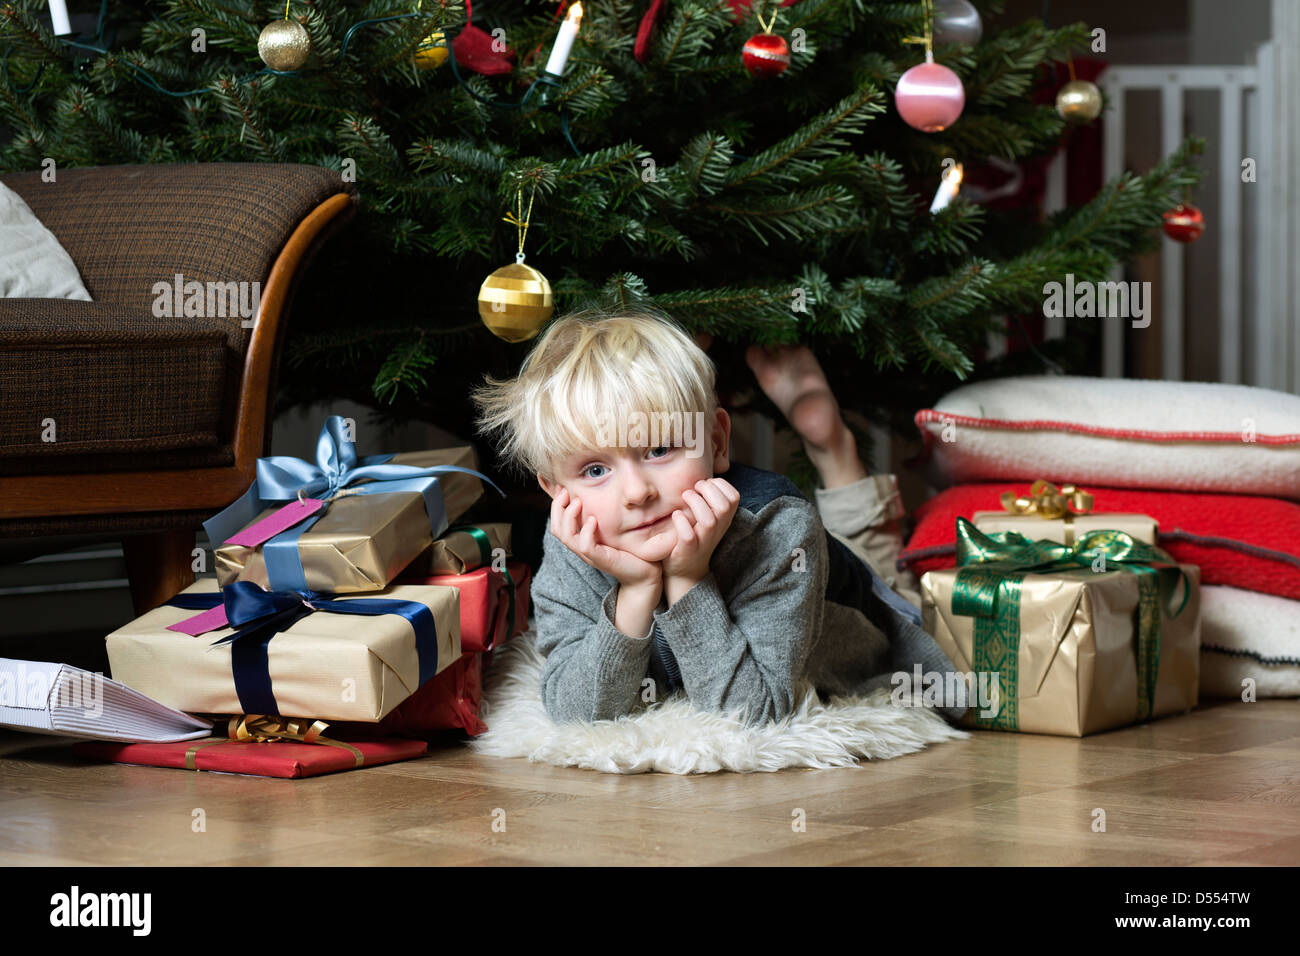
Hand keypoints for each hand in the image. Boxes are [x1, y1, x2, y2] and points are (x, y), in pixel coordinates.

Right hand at [550, 486, 668, 589]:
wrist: (646, 574)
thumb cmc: (631, 549)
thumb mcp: (614, 528)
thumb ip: (606, 514)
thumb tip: (603, 494)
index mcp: (582, 540)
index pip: (558, 523)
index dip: (556, 506)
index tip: (563, 488)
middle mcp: (582, 547)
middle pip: (557, 529)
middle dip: (557, 508)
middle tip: (565, 491)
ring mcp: (590, 555)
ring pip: (566, 537)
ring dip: (569, 517)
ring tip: (578, 502)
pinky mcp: (601, 559)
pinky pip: (585, 546)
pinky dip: (586, 532)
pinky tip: (593, 520)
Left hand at [661, 478, 738, 583]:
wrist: (685, 570)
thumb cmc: (693, 536)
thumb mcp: (706, 516)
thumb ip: (707, 498)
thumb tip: (700, 474)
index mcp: (724, 519)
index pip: (734, 496)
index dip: (719, 485)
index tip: (703, 484)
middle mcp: (718, 529)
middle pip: (724, 505)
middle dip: (707, 490)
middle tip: (693, 490)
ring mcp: (704, 541)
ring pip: (709, 520)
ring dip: (695, 503)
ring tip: (683, 499)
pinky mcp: (688, 550)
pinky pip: (689, 535)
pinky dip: (681, 522)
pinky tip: (676, 516)